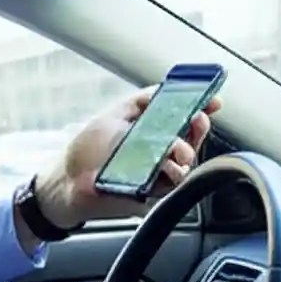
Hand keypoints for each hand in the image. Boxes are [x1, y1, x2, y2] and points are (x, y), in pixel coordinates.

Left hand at [33, 88, 221, 227]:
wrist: (68, 178)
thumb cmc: (87, 148)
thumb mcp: (115, 114)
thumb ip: (140, 100)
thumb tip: (164, 89)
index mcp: (151, 131)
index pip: (184, 118)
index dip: (201, 109)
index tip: (212, 101)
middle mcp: (158, 151)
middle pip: (192, 139)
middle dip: (200, 126)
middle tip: (199, 117)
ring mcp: (157, 172)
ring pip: (188, 161)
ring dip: (187, 149)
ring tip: (176, 145)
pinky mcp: (153, 192)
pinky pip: (173, 182)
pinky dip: (173, 170)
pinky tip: (166, 163)